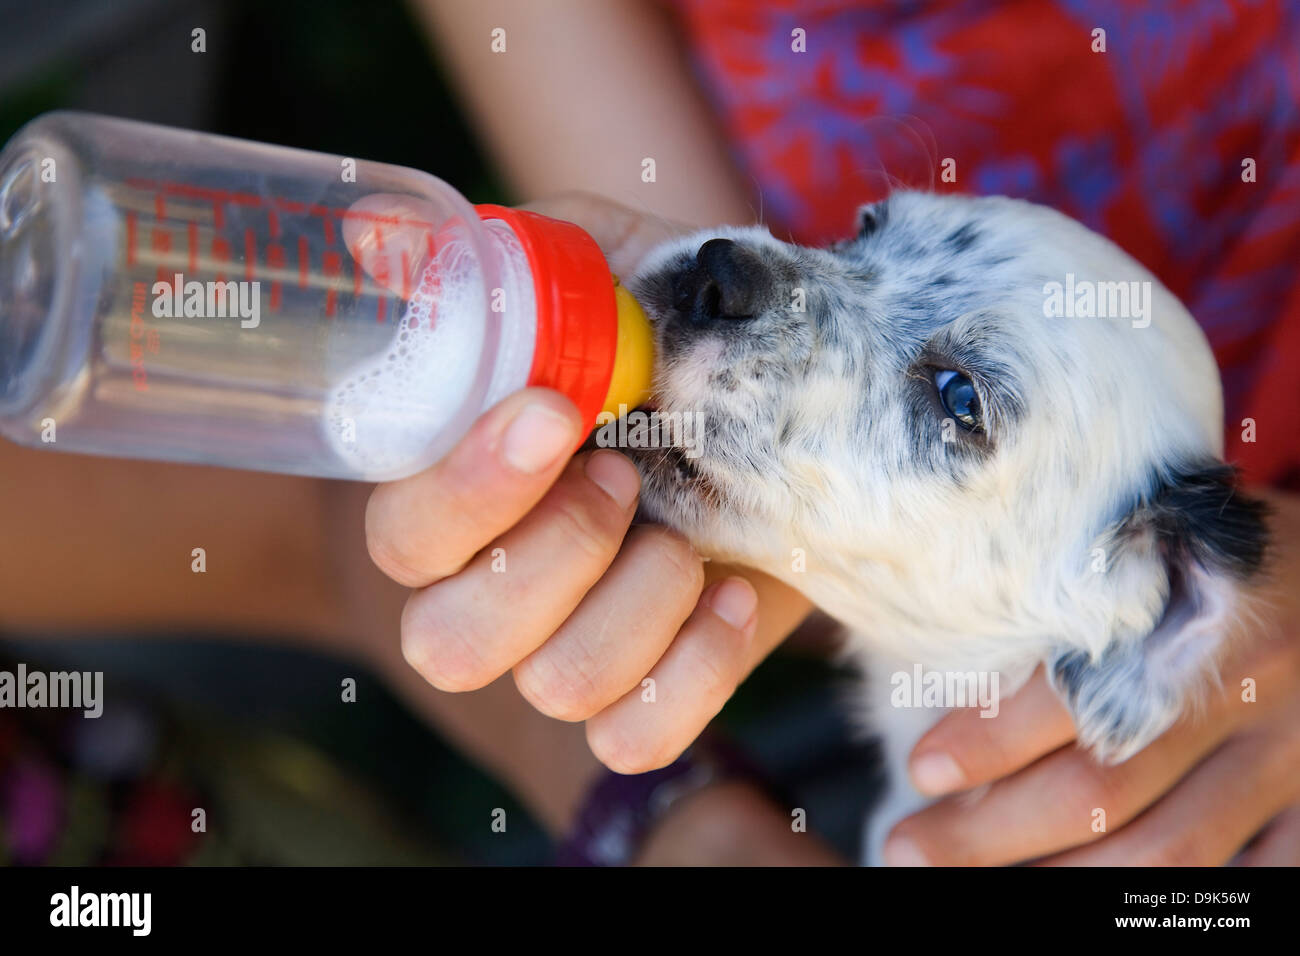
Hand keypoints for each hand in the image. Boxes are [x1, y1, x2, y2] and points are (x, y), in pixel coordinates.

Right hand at [356, 192, 812, 774]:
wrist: (782, 410)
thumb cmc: (665, 334)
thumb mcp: (596, 273)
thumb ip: (500, 266)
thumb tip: (372, 236)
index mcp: (454, 492)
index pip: (404, 535)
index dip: (470, 488)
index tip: (556, 412)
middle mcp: (489, 587)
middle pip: (453, 641)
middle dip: (555, 553)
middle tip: (627, 476)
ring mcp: (567, 648)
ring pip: (554, 686)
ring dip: (637, 604)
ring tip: (690, 531)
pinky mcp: (651, 691)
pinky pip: (636, 738)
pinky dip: (691, 672)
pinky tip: (731, 596)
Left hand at [881, 486, 1299, 865]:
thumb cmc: (1214, 555)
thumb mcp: (1147, 543)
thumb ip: (1073, 600)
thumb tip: (957, 675)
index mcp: (1195, 609)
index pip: (1075, 692)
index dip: (991, 739)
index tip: (921, 768)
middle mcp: (1248, 688)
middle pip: (1104, 788)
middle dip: (990, 831)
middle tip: (908, 846)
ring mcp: (1290, 755)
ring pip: (1166, 850)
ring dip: (1058, 880)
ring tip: (969, 886)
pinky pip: (1254, 880)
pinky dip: (1165, 906)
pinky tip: (1088, 904)